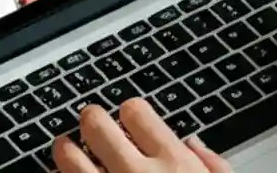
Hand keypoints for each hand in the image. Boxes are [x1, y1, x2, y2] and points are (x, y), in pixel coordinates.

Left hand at [53, 99, 228, 172]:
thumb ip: (212, 165)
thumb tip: (194, 145)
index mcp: (173, 162)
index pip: (136, 112)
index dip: (130, 111)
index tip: (129, 117)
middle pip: (96, 124)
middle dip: (92, 119)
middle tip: (91, 121)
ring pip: (68, 156)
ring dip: (65, 148)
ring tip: (65, 146)